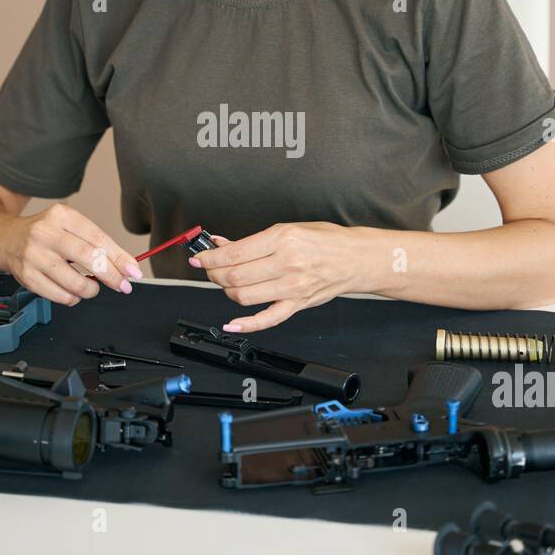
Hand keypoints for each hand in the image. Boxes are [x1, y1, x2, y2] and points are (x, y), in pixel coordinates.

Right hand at [0, 202, 141, 306]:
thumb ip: (97, 244)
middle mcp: (45, 233)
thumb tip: (127, 265)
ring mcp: (34, 255)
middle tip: (122, 285)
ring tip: (91, 287)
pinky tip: (72, 291)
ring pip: (75, 282)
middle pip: (88, 257)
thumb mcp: (70, 227)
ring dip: (90, 290)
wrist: (5, 239)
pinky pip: (60, 296)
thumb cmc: (46, 234)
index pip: (98, 238)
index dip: (119, 257)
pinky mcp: (27, 276)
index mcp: (62, 216)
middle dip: (111, 275)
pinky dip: (73, 298)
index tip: (133, 271)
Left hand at [189, 222, 362, 332]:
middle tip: (209, 269)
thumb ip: (254, 241)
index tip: (199, 257)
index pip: (234, 253)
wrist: (356, 258)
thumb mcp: (288, 229)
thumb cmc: (326, 240)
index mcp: (282, 238)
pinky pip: (267, 319)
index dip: (210, 257)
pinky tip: (232, 324)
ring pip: (244, 296)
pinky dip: (246, 324)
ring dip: (226, 291)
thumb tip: (222, 245)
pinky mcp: (297, 304)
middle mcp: (286, 263)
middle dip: (213, 273)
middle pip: (234, 276)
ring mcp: (292, 287)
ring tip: (226, 283)